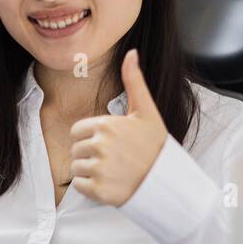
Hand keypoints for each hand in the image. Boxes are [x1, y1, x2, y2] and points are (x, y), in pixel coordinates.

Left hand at [69, 48, 167, 206]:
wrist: (167, 182)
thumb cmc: (155, 146)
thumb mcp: (147, 112)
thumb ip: (134, 82)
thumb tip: (132, 53)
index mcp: (107, 125)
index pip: (77, 131)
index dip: (90, 138)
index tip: (109, 144)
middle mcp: (100, 145)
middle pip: (75, 149)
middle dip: (89, 155)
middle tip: (113, 160)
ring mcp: (99, 168)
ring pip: (76, 167)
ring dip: (89, 172)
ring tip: (112, 171)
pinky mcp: (98, 190)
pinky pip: (78, 185)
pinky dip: (90, 187)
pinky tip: (109, 183)